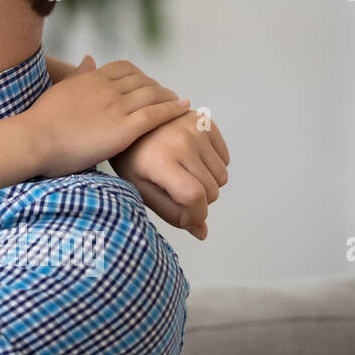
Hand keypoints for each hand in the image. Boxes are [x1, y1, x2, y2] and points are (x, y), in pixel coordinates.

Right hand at [25, 56, 189, 178]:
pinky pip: (155, 115)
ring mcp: (117, 107)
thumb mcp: (60, 89)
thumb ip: (77, 75)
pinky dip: (173, 109)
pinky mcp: (124, 128)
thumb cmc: (41, 121)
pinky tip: (184, 109)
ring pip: (153, 94)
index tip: (146, 85)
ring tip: (179, 103)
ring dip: (169, 96)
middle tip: (167, 96)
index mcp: (91, 79)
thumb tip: (89, 58)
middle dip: (157, 86)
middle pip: (143, 80)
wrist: (34, 139)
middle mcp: (107, 88)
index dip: (139, 76)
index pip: (125, 69)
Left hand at [109, 108, 229, 239]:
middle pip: (212, 191)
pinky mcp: (205, 122)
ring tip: (181, 171)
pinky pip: (225, 159)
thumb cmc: (132, 159)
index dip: (195, 214)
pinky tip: (190, 158)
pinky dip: (213, 165)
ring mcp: (195, 130)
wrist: (129, 123)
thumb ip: (172, 213)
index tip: (186, 216)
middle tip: (175, 187)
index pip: (195, 197)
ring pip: (222, 177)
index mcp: (161, 162)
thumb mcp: (142, 190)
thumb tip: (201, 232)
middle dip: (198, 199)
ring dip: (207, 182)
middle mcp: (181, 143)